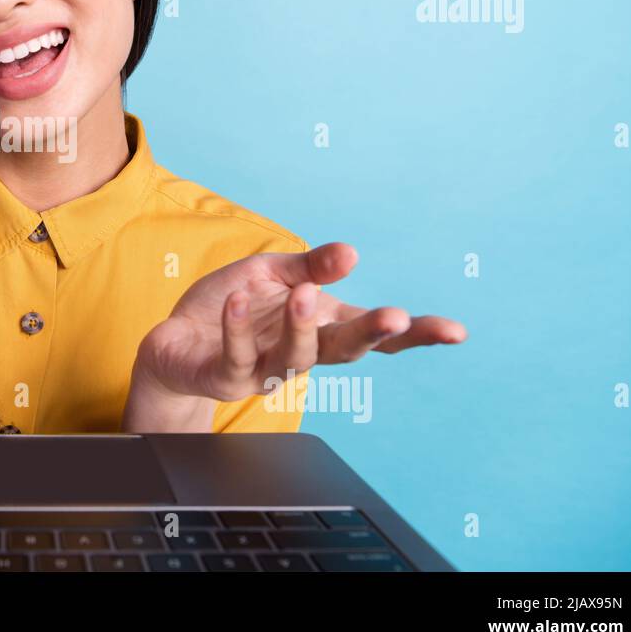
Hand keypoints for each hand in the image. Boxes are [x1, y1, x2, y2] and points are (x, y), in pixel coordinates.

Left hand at [132, 242, 467, 405]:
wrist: (175, 340)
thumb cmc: (232, 306)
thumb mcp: (273, 273)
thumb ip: (311, 266)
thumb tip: (351, 253)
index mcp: (321, 325)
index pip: (375, 333)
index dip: (415, 333)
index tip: (456, 331)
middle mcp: (302, 352)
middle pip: (345, 350)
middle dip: (371, 334)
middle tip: (394, 316)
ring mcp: (266, 370)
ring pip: (294, 356)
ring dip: (302, 324)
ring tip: (304, 293)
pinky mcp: (227, 378)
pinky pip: (237, 355)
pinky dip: (238, 326)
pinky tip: (239, 299)